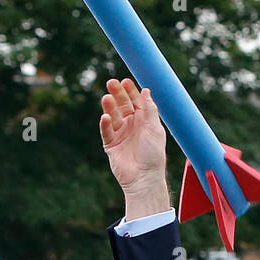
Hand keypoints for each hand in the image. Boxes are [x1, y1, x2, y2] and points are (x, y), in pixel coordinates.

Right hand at [100, 78, 169, 215]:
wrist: (144, 178)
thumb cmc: (153, 155)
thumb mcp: (155, 129)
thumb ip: (150, 110)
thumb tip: (146, 90)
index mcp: (144, 121)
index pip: (136, 101)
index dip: (130, 91)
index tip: (125, 81)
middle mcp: (132, 126)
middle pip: (122, 105)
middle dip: (117, 94)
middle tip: (111, 83)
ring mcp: (120, 135)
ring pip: (112, 116)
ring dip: (109, 106)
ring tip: (106, 98)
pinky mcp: (111, 145)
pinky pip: (106, 132)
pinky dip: (105, 124)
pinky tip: (105, 117)